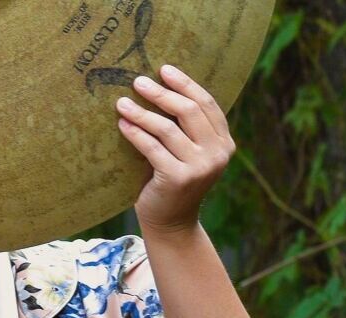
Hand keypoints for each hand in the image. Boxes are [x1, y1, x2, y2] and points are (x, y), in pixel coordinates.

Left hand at [115, 65, 235, 235]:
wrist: (171, 221)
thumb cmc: (173, 180)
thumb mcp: (188, 152)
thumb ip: (186, 128)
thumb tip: (160, 86)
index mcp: (224, 143)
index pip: (206, 104)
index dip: (185, 84)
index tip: (164, 69)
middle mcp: (217, 154)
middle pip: (188, 111)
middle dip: (162, 93)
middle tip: (138, 81)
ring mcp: (200, 167)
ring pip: (167, 129)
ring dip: (142, 113)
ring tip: (121, 103)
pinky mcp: (178, 178)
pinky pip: (153, 148)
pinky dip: (136, 134)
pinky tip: (122, 124)